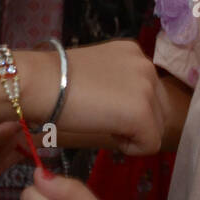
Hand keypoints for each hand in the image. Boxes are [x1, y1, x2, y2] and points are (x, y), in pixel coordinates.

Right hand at [28, 39, 163, 156]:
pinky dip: (129, 147)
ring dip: (132, 134)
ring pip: (157, 128)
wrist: (40, 83)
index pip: (149, 91)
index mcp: (134, 52)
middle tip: (102, 119)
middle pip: (159, 110)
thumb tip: (124, 108)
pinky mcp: (142, 112)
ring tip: (101, 123)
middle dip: (137, 122)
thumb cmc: (54, 81)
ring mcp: (147, 87)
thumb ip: (117, 83)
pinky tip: (105, 132)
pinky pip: (150, 144)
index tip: (101, 107)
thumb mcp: (96, 73)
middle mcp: (146, 64)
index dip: (127, 108)